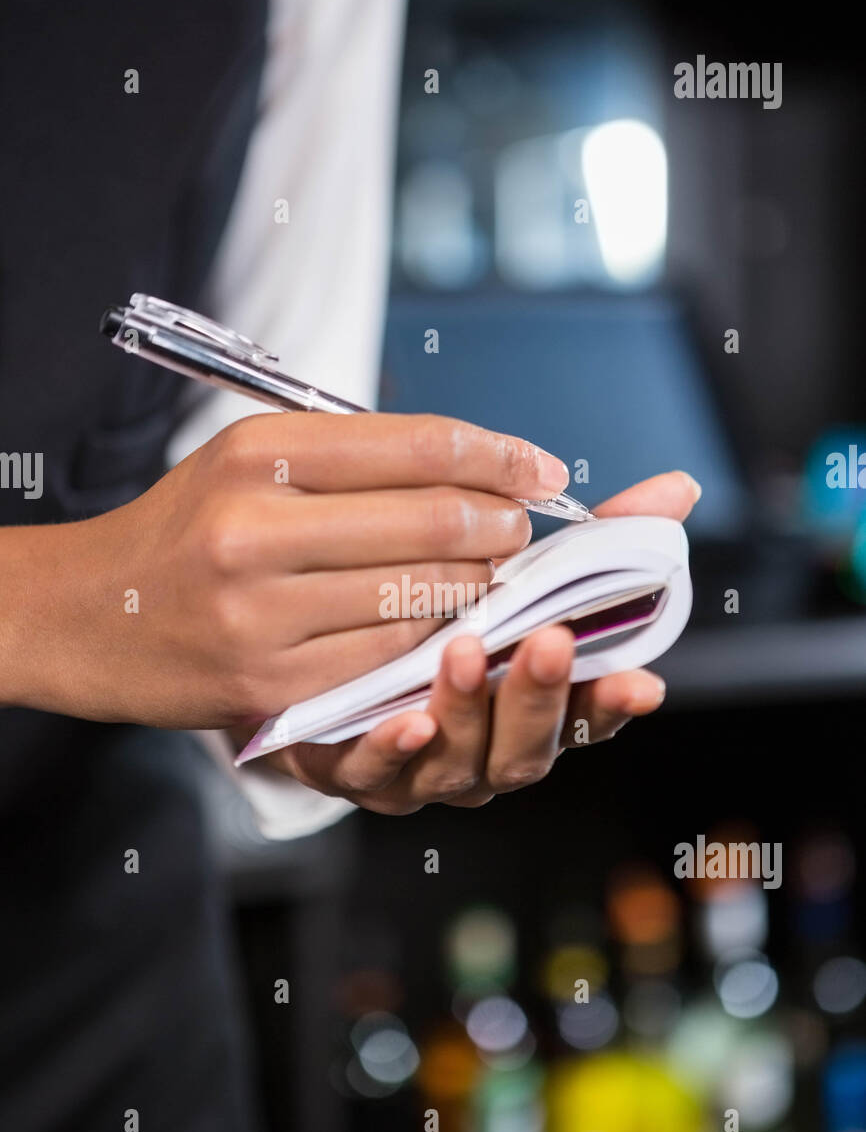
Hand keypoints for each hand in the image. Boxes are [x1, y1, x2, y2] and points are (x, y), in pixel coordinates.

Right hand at [0, 412, 567, 727]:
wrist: (89, 614)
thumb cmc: (186, 531)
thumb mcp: (249, 460)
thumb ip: (354, 458)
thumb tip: (478, 466)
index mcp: (260, 452)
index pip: (421, 446)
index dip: (501, 457)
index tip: (542, 471)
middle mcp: (257, 528)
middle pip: (437, 522)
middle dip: (502, 527)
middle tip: (519, 531)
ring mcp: (262, 614)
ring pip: (423, 598)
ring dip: (477, 590)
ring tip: (485, 579)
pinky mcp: (270, 684)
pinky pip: (389, 659)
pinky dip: (431, 643)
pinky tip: (440, 630)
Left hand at [259, 471, 700, 812]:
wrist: (318, 660)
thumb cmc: (435, 619)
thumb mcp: (515, 575)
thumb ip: (595, 543)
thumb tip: (677, 488)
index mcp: (527, 707)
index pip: (586, 715)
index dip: (613, 702)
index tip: (641, 683)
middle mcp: (482, 750)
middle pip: (525, 749)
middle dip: (540, 696)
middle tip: (547, 642)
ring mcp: (420, 767)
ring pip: (455, 761)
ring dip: (466, 709)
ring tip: (464, 652)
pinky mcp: (354, 767)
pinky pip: (373, 769)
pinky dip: (391, 749)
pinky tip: (403, 717)